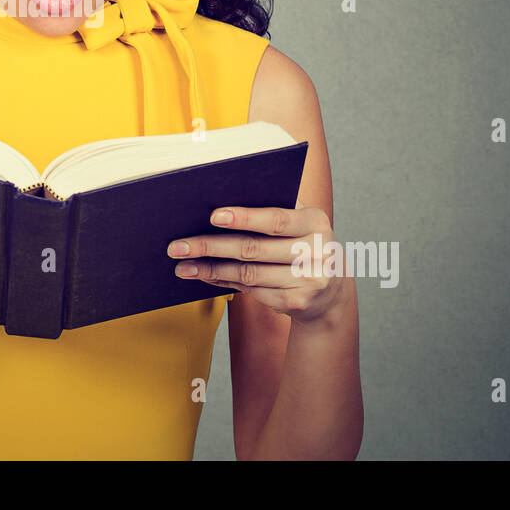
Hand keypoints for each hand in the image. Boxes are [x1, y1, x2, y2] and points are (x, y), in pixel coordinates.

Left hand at [167, 205, 343, 322]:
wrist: (331, 288)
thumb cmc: (302, 243)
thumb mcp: (298, 223)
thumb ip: (271, 210)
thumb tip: (217, 206)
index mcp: (315, 221)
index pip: (276, 219)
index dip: (244, 218)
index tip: (213, 216)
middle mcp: (318, 251)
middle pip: (254, 249)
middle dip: (211, 246)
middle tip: (178, 246)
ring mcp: (309, 280)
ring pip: (248, 273)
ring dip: (210, 269)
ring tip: (182, 265)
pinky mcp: (297, 303)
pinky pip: (252, 290)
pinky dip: (224, 282)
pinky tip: (203, 276)